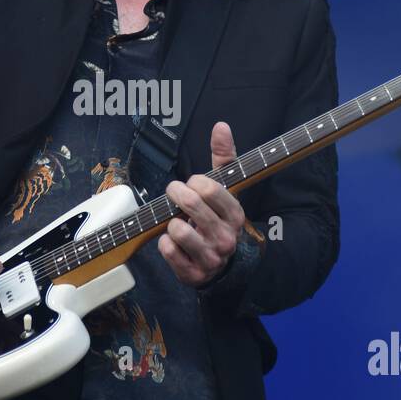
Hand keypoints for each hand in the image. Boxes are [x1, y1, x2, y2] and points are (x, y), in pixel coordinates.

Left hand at [159, 120, 245, 286]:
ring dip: (170, 222)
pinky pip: (168, 250)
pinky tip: (174, 242)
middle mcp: (226, 237)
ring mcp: (211, 258)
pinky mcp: (193, 274)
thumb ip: (224, 157)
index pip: (209, 188)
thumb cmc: (218, 218)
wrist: (222, 264)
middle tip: (174, 194)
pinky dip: (165, 243)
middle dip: (175, 194)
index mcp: (235, 214)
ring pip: (177, 229)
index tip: (192, 184)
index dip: (193, 182)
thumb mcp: (225, 189)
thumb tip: (221, 126)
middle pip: (190, 204)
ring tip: (177, 223)